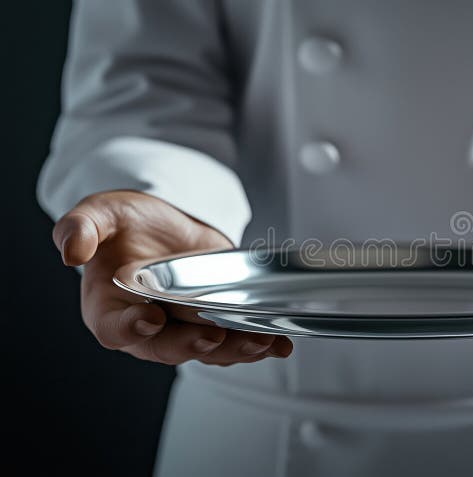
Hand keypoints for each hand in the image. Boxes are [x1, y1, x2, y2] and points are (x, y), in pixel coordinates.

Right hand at [53, 190, 291, 364]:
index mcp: (108, 308)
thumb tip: (70, 249)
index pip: (114, 328)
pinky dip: (257, 345)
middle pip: (167, 347)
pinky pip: (232, 341)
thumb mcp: (102, 213)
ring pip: (207, 350)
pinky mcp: (213, 322)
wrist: (165, 224)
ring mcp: (183, 328)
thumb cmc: (127, 223)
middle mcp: (146, 328)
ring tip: (259, 342)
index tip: (149, 318)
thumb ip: (81, 227)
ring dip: (233, 350)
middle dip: (192, 345)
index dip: (130, 328)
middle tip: (213, 335)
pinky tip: (278, 344)